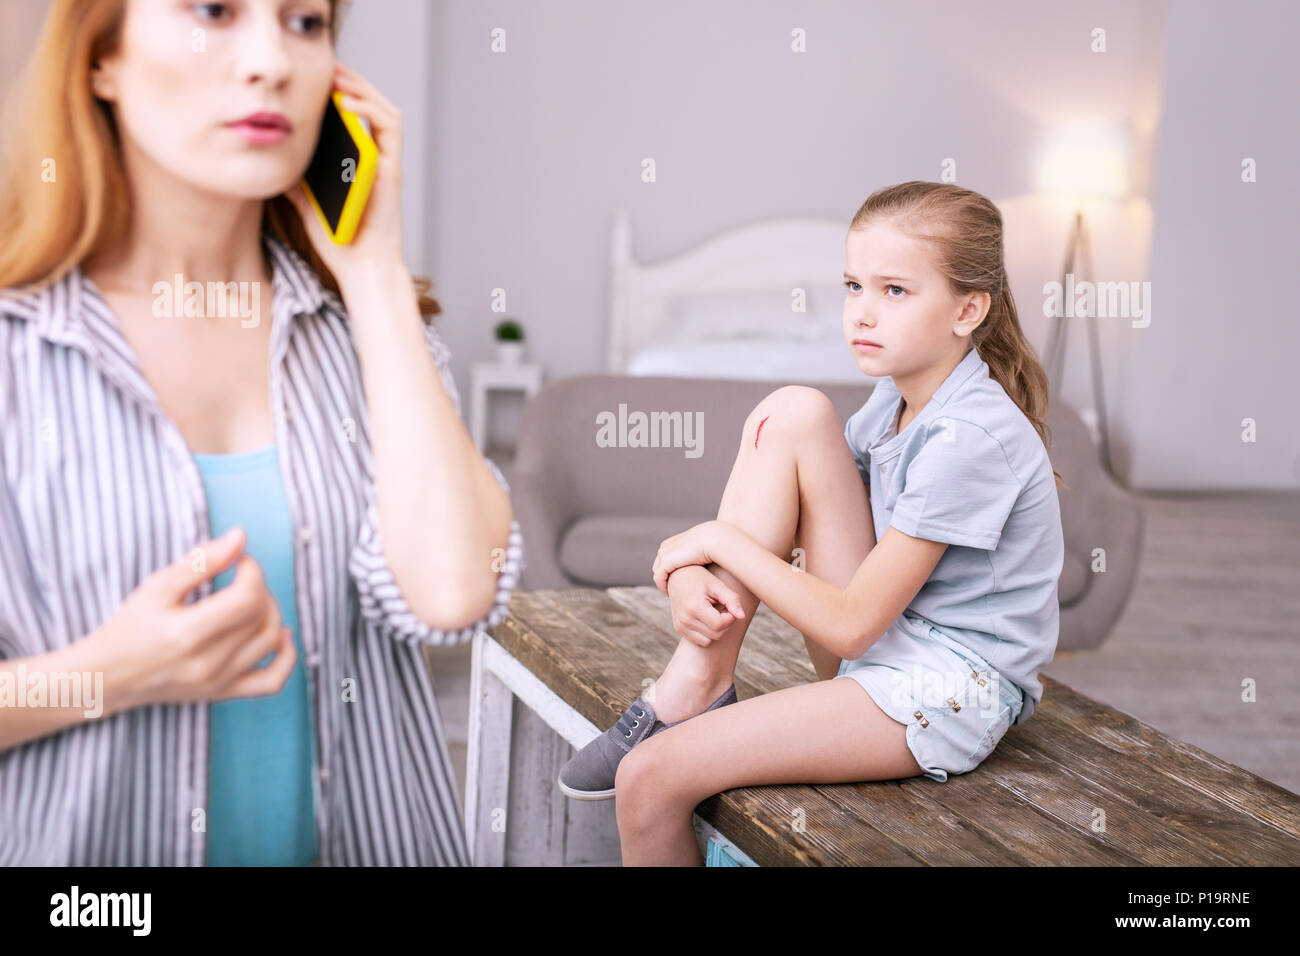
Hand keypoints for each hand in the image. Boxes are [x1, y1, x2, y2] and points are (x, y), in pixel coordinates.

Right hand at [86, 527, 296, 714]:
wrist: (108, 676)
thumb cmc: (130, 626)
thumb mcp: (157, 587)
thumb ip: (201, 561)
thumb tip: (240, 537)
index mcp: (186, 634)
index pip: (247, 598)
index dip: (252, 571)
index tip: (239, 560)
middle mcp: (206, 663)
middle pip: (261, 617)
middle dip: (260, 587)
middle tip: (241, 576)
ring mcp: (218, 682)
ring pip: (271, 641)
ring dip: (271, 612)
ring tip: (252, 599)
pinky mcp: (223, 693)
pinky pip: (272, 681)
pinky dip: (287, 657)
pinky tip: (281, 636)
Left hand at [283, 60, 405, 284]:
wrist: (359, 267)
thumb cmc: (337, 240)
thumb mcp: (304, 201)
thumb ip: (294, 178)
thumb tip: (272, 156)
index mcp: (355, 162)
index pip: (350, 115)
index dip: (335, 91)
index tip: (312, 75)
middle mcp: (373, 157)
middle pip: (368, 105)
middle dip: (348, 81)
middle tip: (324, 65)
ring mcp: (384, 162)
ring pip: (384, 110)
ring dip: (363, 88)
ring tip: (337, 76)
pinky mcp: (391, 169)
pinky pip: (389, 129)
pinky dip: (370, 110)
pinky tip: (347, 104)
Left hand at [652, 520, 724, 592]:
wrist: (712, 540)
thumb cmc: (712, 545)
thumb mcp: (701, 550)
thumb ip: (696, 557)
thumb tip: (700, 566)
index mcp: (671, 542)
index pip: (664, 559)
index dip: (669, 572)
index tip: (678, 583)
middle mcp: (665, 547)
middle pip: (659, 567)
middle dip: (665, 578)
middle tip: (674, 591)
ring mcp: (664, 554)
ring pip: (658, 574)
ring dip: (664, 584)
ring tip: (674, 594)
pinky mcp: (665, 563)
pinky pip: (659, 579)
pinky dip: (663, 587)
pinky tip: (672, 595)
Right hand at [666, 565, 745, 647]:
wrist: (678, 576)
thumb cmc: (701, 579)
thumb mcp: (718, 585)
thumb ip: (732, 599)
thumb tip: (742, 616)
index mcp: (694, 607)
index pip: (720, 625)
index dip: (729, 617)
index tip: (728, 607)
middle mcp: (685, 619)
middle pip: (716, 634)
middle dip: (724, 623)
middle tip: (722, 609)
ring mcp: (680, 626)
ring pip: (709, 640)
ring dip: (716, 630)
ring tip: (713, 614)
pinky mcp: (679, 629)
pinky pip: (700, 641)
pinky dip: (706, 633)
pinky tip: (705, 619)